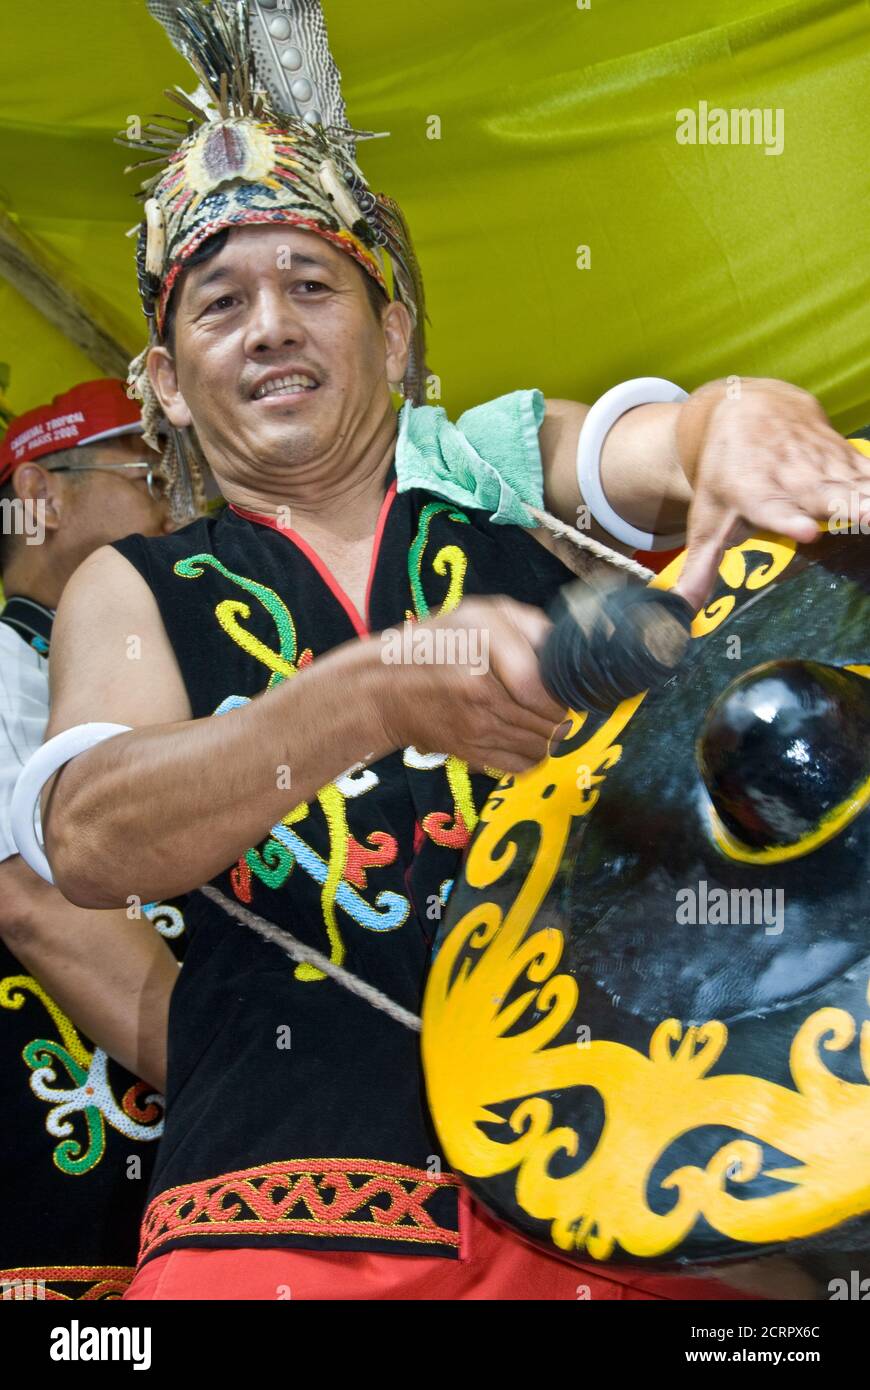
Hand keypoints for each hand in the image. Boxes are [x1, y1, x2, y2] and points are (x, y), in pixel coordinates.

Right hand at [378, 596, 568, 772]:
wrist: (384, 687)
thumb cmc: (439, 643)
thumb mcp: (481, 614)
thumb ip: (530, 625)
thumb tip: (564, 653)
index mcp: (487, 652)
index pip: (546, 689)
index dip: (561, 692)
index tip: (559, 687)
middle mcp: (482, 692)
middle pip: (550, 721)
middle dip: (559, 715)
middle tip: (553, 705)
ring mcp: (476, 728)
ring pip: (541, 746)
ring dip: (549, 737)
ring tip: (540, 721)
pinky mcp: (471, 754)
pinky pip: (521, 766)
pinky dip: (532, 757)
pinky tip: (524, 739)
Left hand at [675, 380, 869, 611]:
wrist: (745, 409)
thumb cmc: (725, 475)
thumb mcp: (707, 519)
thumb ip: (700, 568)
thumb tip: (679, 614)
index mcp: (752, 493)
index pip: (770, 509)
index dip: (787, 520)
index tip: (805, 532)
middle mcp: (789, 476)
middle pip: (823, 495)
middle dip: (847, 508)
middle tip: (867, 518)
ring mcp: (820, 463)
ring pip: (853, 481)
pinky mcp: (843, 454)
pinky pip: (867, 469)